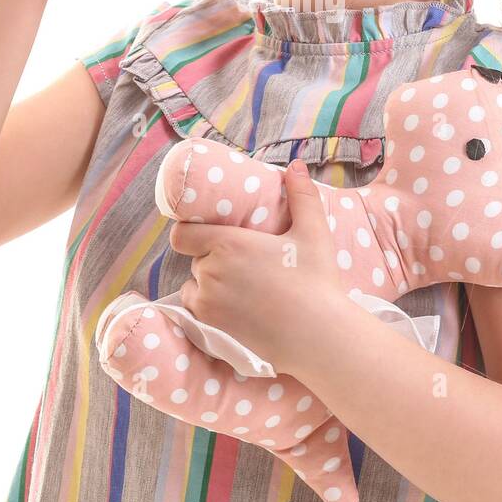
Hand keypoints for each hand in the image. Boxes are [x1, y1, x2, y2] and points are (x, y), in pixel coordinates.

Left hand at [170, 159, 348, 378]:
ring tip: (241, 288)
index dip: (191, 233)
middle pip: (196, 259)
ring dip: (208, 285)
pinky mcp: (211, 329)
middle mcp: (210, 272)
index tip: (209, 235)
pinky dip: (209, 309)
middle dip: (212, 259)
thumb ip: (302, 195)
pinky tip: (235, 309)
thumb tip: (295, 165)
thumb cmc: (317, 281)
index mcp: (228, 244)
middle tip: (243, 264)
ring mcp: (207, 303)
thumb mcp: (314, 233)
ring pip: (195, 286)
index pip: (182, 235)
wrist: (318, 336)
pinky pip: (197, 312)